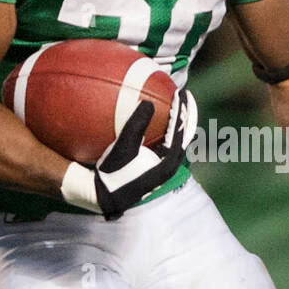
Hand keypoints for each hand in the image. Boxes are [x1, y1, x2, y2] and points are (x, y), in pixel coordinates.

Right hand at [93, 86, 196, 219]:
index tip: (181, 92)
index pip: (181, 132)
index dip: (182, 110)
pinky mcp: (154, 170)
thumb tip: (148, 103)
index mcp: (167, 163)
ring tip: (176, 106)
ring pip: (177, 142)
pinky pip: (166, 146)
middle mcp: (169, 168)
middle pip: (184, 136)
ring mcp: (162, 169)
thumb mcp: (123, 146)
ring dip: (178, 124)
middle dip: (186, 115)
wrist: (103, 196)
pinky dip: (166, 132)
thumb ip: (137, 125)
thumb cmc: (113, 172)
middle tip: (185, 96)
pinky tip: (156, 121)